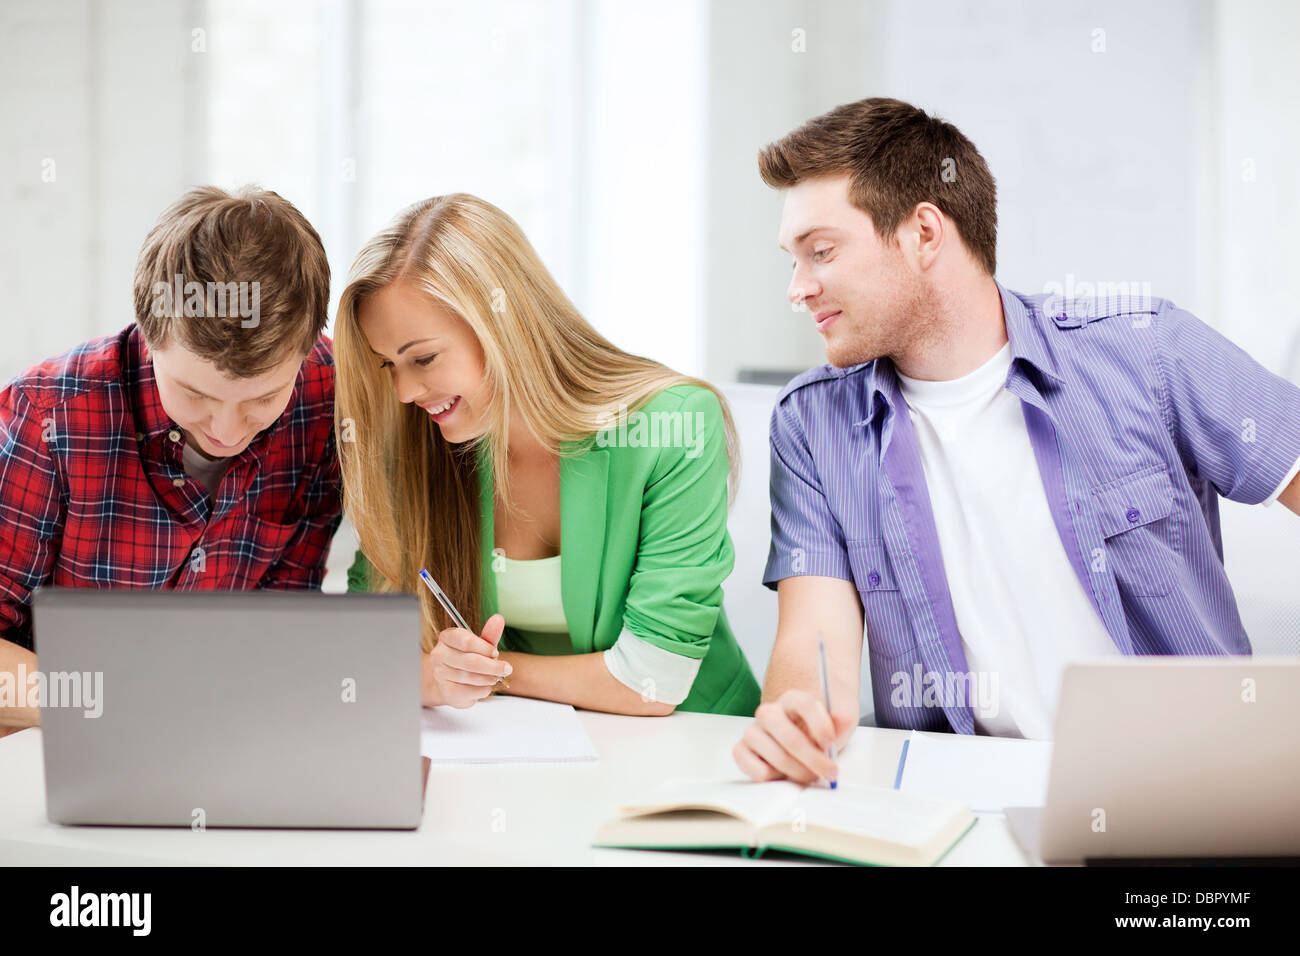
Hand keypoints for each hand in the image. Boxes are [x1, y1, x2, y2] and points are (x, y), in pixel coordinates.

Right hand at [422, 614, 509, 708]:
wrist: (456, 681)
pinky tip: (485, 686)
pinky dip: (483, 690)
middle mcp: (439, 654)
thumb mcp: (481, 645)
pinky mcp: (446, 691)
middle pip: (470, 661)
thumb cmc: (470, 658)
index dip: (485, 648)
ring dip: (489, 678)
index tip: (495, 652)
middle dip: (493, 666)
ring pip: (471, 677)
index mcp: (447, 637)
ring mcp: (440, 674)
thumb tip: (498, 619)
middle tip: (506, 668)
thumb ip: (490, 634)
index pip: (466, 641)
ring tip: (495, 677)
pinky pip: (470, 691)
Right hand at [732, 689, 855, 784]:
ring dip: (798, 772)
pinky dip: (775, 778)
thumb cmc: (821, 729)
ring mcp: (753, 731)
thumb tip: (839, 719)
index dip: (820, 725)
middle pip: (789, 737)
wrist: (803, 737)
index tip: (831, 743)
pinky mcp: (742, 750)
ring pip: (775, 756)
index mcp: (793, 699)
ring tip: (809, 774)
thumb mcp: (839, 720)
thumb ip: (843, 718)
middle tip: (830, 771)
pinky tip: (785, 773)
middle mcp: (769, 712)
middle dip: (813, 759)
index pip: (805, 705)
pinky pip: (756, 770)